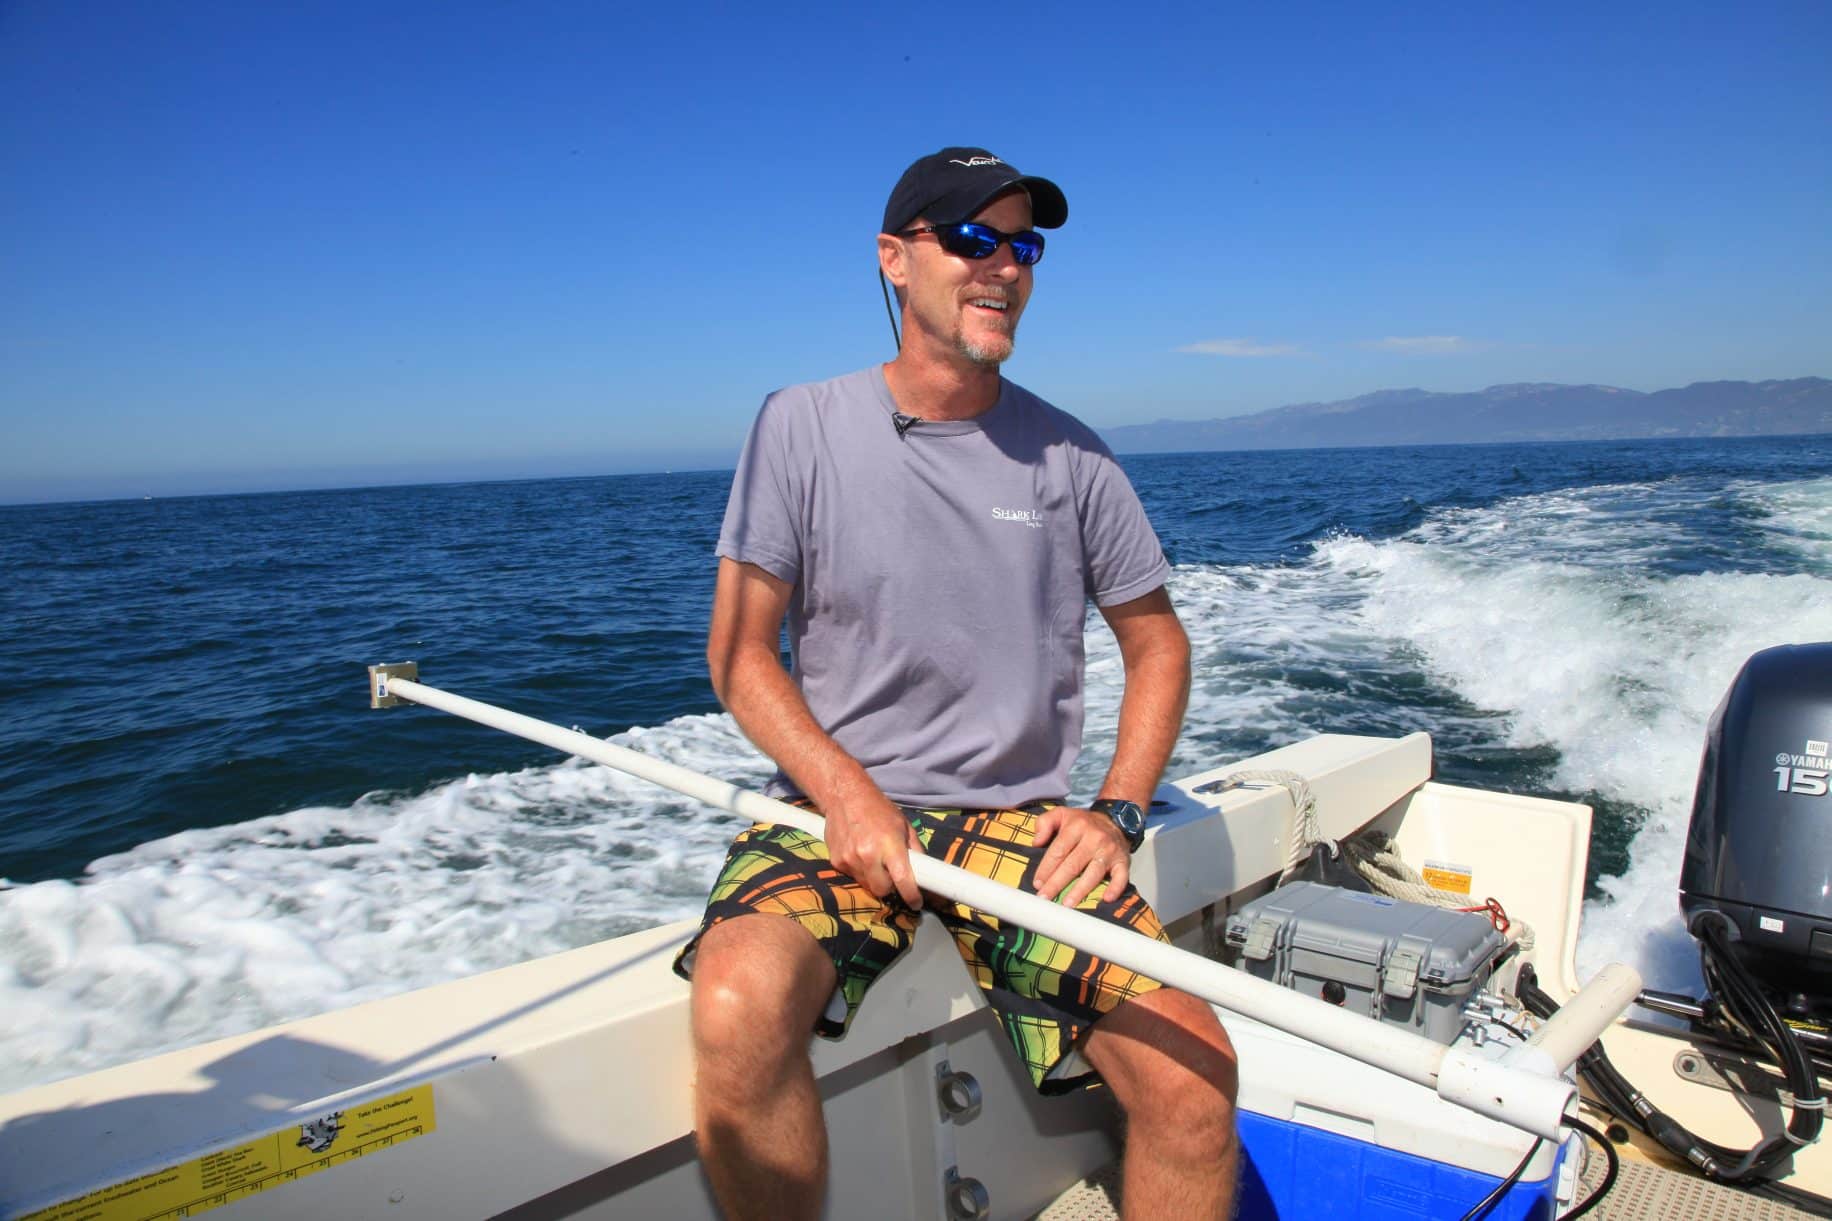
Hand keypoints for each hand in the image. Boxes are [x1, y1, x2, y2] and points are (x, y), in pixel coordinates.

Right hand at [822, 792, 924, 909]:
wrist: (844, 796)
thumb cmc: (878, 809)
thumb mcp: (903, 825)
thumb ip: (914, 849)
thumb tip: (924, 871)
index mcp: (889, 845)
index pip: (902, 880)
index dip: (911, 896)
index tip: (916, 903)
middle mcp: (868, 855)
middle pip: (882, 890)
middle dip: (889, 887)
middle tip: (891, 875)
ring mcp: (849, 859)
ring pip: (866, 885)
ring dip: (873, 878)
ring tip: (873, 859)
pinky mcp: (836, 862)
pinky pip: (853, 876)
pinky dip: (859, 870)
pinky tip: (859, 852)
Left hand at [1031, 806, 1130, 906]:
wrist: (1115, 821)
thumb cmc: (1084, 823)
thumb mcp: (1061, 813)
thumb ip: (1044, 823)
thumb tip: (1036, 842)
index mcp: (1077, 826)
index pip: (1058, 850)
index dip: (1046, 868)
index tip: (1038, 883)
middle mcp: (1094, 838)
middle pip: (1073, 864)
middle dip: (1057, 883)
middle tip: (1045, 897)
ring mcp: (1109, 850)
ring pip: (1093, 873)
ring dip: (1080, 890)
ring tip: (1067, 903)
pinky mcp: (1123, 861)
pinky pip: (1121, 876)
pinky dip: (1115, 888)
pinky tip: (1106, 898)